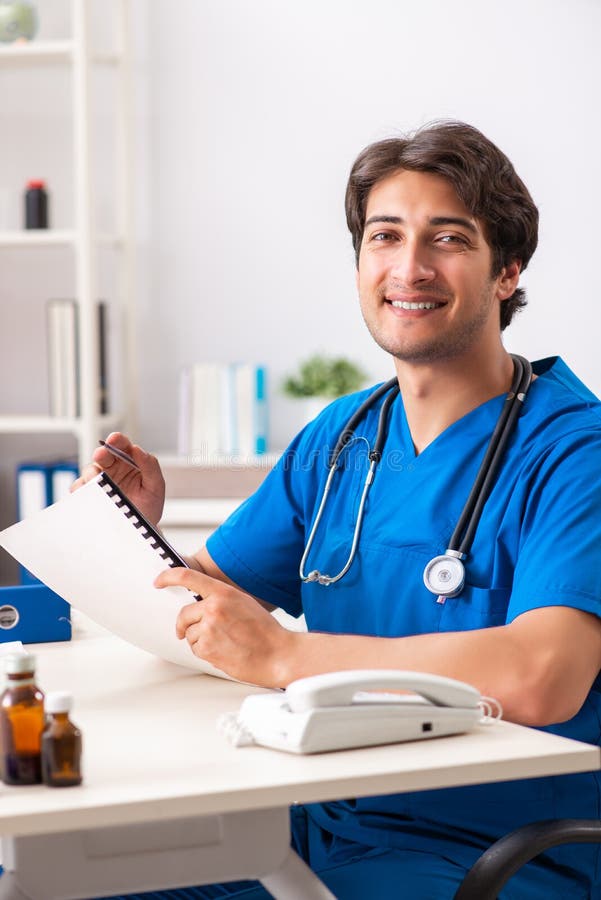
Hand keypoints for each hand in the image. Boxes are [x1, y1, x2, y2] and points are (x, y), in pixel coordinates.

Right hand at [71, 432, 165, 525]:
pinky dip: (81, 489)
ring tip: (97, 481)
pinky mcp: (92, 494)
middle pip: (103, 455)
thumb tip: (137, 449)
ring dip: (92, 474)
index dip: (117, 439)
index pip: (122, 445)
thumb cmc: (149, 506)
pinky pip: (81, 489)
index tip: (114, 439)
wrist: (140, 530)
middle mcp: (113, 468)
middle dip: (101, 453)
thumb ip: (150, 466)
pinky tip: (87, 493)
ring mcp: (101, 481)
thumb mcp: (156, 486)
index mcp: (129, 461)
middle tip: (101, 455)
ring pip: (89, 471)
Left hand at [154, 567, 296, 686]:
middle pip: (184, 614)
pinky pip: (194, 649)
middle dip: (185, 625)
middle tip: (192, 631)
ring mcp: (209, 628)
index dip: (168, 577)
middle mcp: (214, 607)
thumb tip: (202, 603)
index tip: (159, 581)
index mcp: (224, 593)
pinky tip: (222, 652)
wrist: (278, 654)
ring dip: (199, 640)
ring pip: (189, 634)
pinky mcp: (207, 648)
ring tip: (222, 643)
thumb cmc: (265, 631)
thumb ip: (222, 600)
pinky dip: (204, 652)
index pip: (188, 577)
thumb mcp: (244, 603)